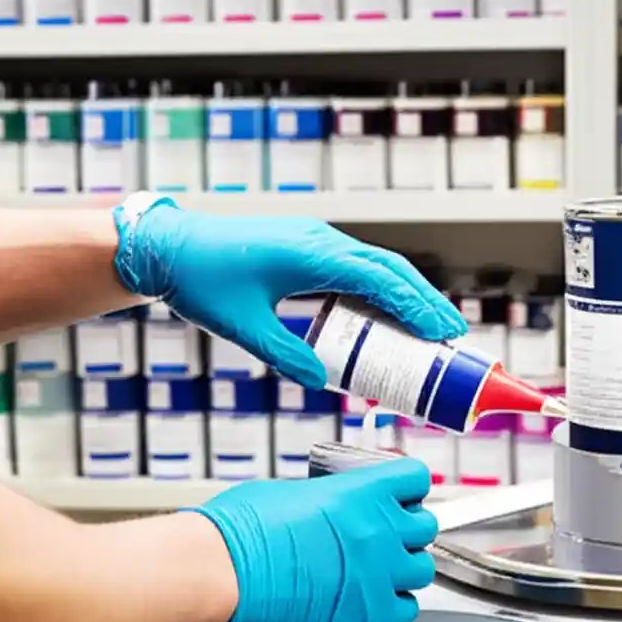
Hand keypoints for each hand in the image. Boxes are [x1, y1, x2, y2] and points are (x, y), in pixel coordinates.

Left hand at [112, 197, 466, 387]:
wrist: (168, 245)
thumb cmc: (200, 280)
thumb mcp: (242, 326)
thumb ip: (284, 354)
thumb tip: (318, 381)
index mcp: (311, 253)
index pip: (380, 279)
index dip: (416, 306)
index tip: (444, 332)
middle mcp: (322, 240)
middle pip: (391, 269)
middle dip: (425, 302)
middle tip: (453, 335)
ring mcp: (317, 240)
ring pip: (377, 265)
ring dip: (407, 295)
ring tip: (432, 329)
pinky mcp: (309, 246)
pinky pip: (357, 266)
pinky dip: (380, 290)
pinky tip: (389, 316)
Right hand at [185, 458, 438, 621]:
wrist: (225, 568)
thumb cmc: (244, 529)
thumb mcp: (291, 491)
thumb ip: (328, 497)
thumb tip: (330, 505)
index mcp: (361, 491)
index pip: (416, 479)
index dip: (408, 488)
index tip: (400, 496)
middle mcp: (378, 528)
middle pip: (425, 525)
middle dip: (408, 529)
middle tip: (386, 534)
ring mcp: (378, 570)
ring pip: (423, 568)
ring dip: (405, 567)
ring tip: (381, 568)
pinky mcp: (368, 610)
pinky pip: (407, 607)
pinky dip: (397, 602)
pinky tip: (376, 595)